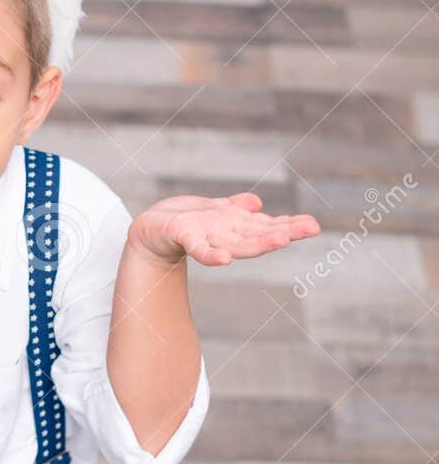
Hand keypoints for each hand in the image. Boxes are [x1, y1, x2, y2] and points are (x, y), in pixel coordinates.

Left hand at [129, 191, 320, 267]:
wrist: (151, 231)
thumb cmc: (185, 223)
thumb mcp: (213, 210)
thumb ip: (234, 208)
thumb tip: (256, 204)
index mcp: (236, 227)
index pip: (268, 225)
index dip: (290, 225)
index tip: (313, 225)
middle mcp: (227, 235)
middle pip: (260, 234)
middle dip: (285, 232)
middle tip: (311, 229)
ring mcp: (209, 239)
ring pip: (238, 242)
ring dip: (259, 243)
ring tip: (281, 240)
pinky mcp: (186, 238)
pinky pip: (200, 249)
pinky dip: (212, 255)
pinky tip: (223, 259)